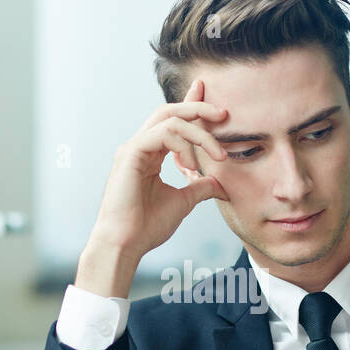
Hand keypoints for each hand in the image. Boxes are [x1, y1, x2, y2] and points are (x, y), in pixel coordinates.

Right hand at [76, 79, 229, 296]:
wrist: (126, 243)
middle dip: (197, 106)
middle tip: (223, 113)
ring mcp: (134, 147)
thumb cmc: (147, 226)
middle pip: (170, 112)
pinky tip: (190, 166)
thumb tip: (221, 183)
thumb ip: (200, 187)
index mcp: (150, 154)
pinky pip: (163, 134)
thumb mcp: (183, 202)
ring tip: (217, 156)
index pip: (173, 122)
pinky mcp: (131, 153)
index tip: (215, 106)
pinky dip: (183, 145)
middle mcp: (140, 146)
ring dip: (199, 134)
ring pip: (170, 120)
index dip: (192, 107)